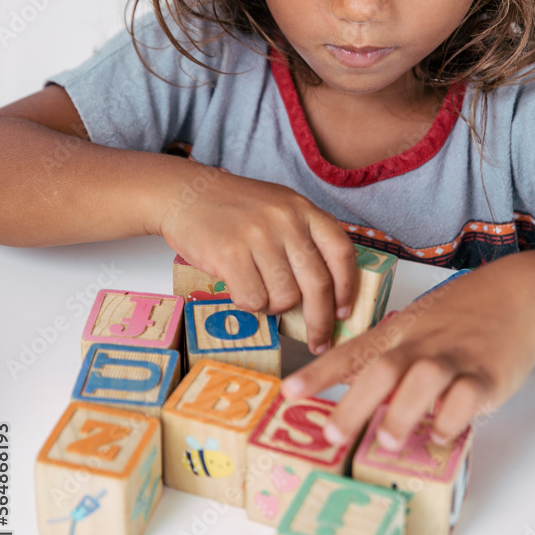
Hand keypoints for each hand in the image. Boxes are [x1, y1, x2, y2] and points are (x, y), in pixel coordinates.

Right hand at [153, 161, 356, 351]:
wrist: (186, 194)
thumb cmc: (234, 207)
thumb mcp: (279, 208)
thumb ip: (304, 237)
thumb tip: (329, 290)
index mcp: (303, 209)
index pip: (341, 253)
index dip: (347, 288)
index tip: (344, 313)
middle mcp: (286, 221)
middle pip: (318, 284)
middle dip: (320, 321)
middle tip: (318, 340)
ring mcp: (259, 237)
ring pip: (285, 297)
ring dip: (274, 307)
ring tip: (260, 293)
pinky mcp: (230, 254)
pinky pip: (254, 300)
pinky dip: (250, 304)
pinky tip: (241, 288)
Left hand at [281, 251, 534, 446]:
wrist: (522, 293)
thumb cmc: (465, 314)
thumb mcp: (419, 325)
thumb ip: (390, 359)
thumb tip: (359, 398)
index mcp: (400, 333)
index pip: (352, 352)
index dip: (319, 373)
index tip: (288, 392)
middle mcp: (422, 345)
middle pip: (382, 368)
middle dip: (353, 403)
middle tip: (332, 434)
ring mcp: (455, 359)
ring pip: (423, 381)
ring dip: (402, 412)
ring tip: (386, 440)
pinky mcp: (488, 376)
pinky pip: (468, 398)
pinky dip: (452, 420)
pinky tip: (440, 436)